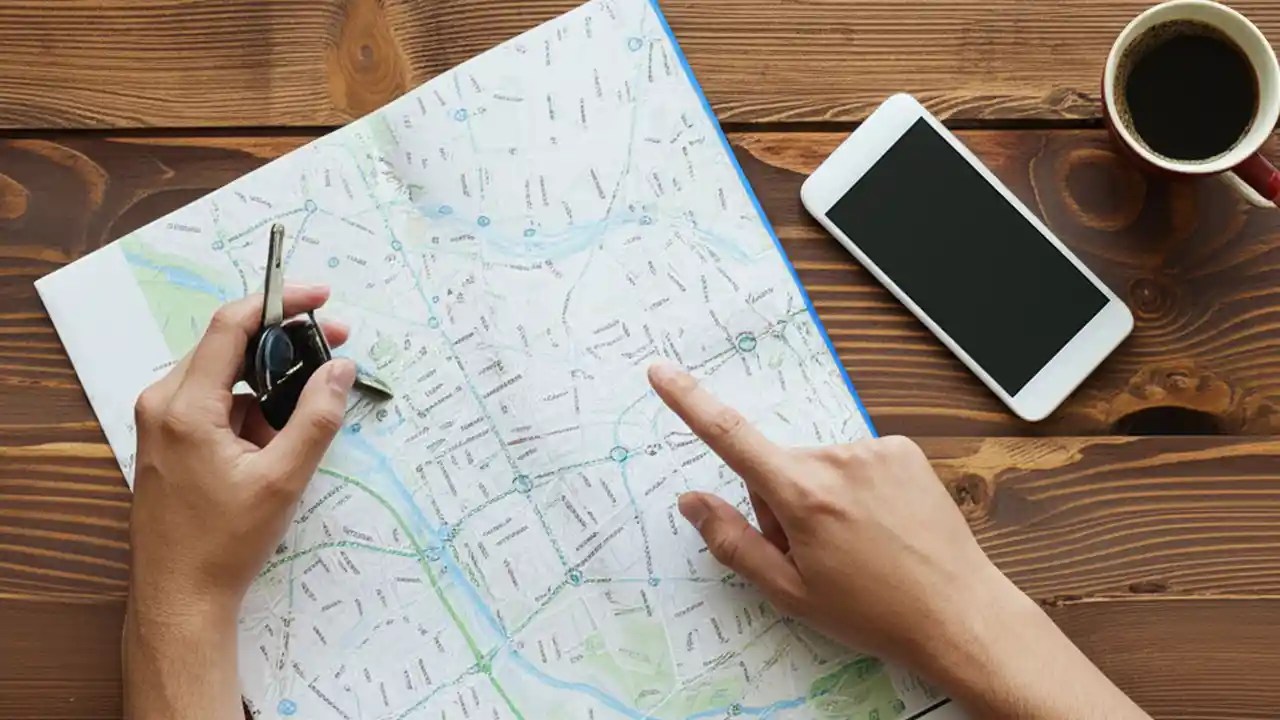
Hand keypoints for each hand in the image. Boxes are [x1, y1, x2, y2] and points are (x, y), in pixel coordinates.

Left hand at [129, 286, 355, 615]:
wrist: (179, 597)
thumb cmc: (224, 544)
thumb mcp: (284, 479)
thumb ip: (316, 417)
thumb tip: (340, 369)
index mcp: (185, 406)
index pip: (231, 325)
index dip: (278, 302)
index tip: (319, 298)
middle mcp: (163, 404)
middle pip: (228, 346)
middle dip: (283, 345)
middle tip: (333, 351)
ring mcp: (160, 423)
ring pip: (224, 376)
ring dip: (267, 386)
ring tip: (301, 425)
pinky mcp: (166, 441)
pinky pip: (214, 404)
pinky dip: (249, 412)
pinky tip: (272, 448)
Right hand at [648, 360, 1150, 719]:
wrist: (958, 614)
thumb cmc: (874, 612)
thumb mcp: (789, 592)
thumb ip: (732, 542)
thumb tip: (692, 502)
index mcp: (803, 496)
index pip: (730, 437)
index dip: (689, 402)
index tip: (662, 372)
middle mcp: (837, 460)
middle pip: (777, 466)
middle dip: (781, 502)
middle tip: (813, 553)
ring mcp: (874, 451)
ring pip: (817, 465)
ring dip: (821, 497)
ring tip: (856, 545)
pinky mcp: (903, 450)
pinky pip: (855, 461)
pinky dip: (857, 489)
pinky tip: (879, 526)